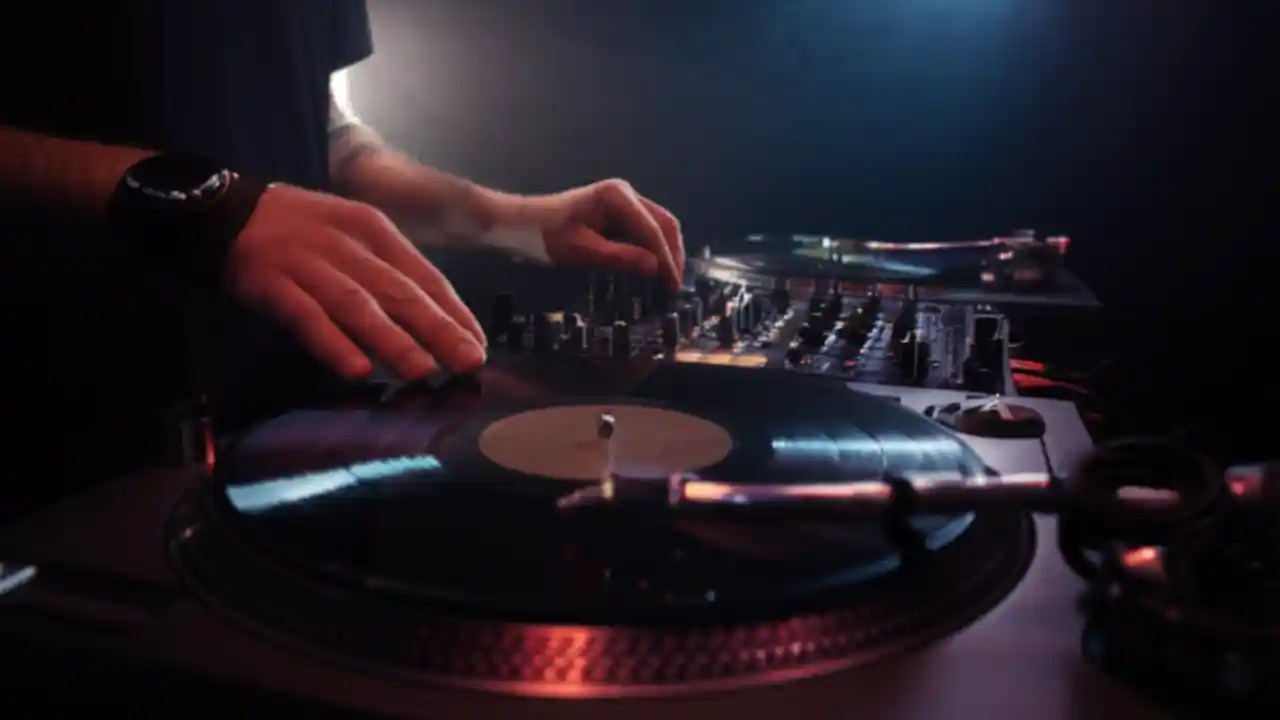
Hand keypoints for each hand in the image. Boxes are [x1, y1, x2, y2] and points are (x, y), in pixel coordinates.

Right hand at [223, 183, 486, 380]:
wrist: (227, 212)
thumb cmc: (302, 233)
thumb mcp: (353, 238)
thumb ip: (389, 275)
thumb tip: (435, 322)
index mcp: (374, 230)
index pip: (426, 275)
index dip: (455, 312)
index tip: (478, 344)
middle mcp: (347, 244)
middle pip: (399, 291)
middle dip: (438, 329)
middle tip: (468, 362)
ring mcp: (308, 264)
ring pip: (358, 305)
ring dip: (393, 339)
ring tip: (423, 369)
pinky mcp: (273, 284)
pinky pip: (308, 317)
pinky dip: (334, 343)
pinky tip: (357, 369)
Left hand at [517, 179, 684, 289]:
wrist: (521, 224)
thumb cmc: (545, 237)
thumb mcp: (581, 251)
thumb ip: (620, 257)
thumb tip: (655, 267)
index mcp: (617, 197)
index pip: (652, 230)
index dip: (666, 260)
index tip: (673, 286)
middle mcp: (625, 193)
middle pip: (663, 223)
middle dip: (673, 254)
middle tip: (674, 286)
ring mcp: (622, 200)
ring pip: (657, 225)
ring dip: (666, 251)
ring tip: (668, 280)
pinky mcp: (617, 211)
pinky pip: (644, 228)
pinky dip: (653, 247)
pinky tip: (653, 268)